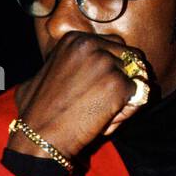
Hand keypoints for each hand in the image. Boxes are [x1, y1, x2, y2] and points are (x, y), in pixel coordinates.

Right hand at [12, 32, 149, 161]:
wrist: (40, 137)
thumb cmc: (37, 113)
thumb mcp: (43, 74)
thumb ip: (62, 64)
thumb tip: (67, 63)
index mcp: (74, 39)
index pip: (112, 45)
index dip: (111, 66)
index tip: (97, 86)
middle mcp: (91, 45)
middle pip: (129, 56)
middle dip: (123, 76)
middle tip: (105, 100)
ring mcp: (106, 63)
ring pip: (136, 76)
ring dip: (126, 95)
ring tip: (102, 112)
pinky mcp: (118, 85)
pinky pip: (139, 95)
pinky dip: (128, 110)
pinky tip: (106, 120)